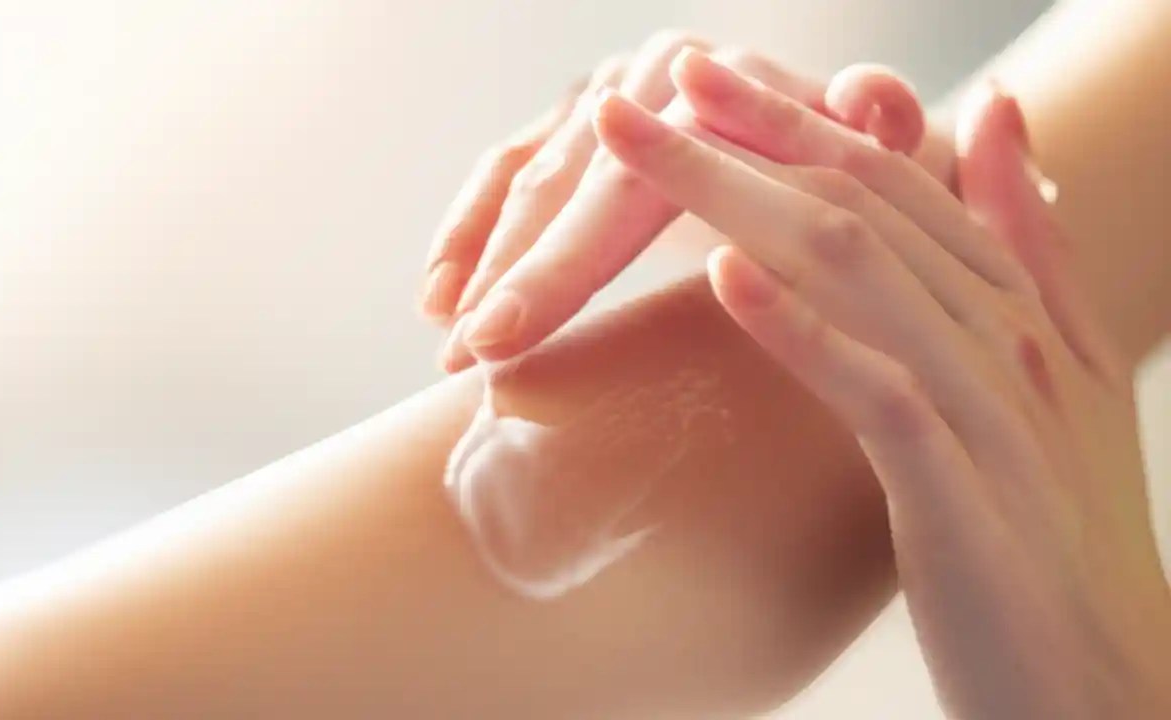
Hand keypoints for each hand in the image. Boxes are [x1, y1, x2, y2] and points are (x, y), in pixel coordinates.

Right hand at [420, 31, 948, 369]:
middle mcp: (655, 76)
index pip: (628, 181)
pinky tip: (437, 298)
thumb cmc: (889, 191)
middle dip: (511, 274)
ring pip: (525, 176)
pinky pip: (506, 171)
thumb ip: (894, 142)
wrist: (863, 161)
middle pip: (566, 180)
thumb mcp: (906, 175)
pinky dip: (467, 231)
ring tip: (449, 351)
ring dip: (481, 262)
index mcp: (727, 89)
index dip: (562, 263)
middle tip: (467, 359)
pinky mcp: (581, 125)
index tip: (507, 334)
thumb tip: (873, 98)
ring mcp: (609, 98)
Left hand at [591, 55, 1170, 717]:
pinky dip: (801, 332)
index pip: (891, 176)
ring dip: (744, 196)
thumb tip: (998, 109)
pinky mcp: (960, 494)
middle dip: (749, 130)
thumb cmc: (1053, 532)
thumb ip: (1024, 245)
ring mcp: (989, 408)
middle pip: (862, 201)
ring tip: (649, 147)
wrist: (1105, 682)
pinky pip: (875, 394)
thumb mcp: (1055, 372)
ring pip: (858, 269)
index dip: (790, 116)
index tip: (697, 76)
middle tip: (650, 79)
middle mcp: (1007, 333)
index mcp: (1016, 302)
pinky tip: (726, 280)